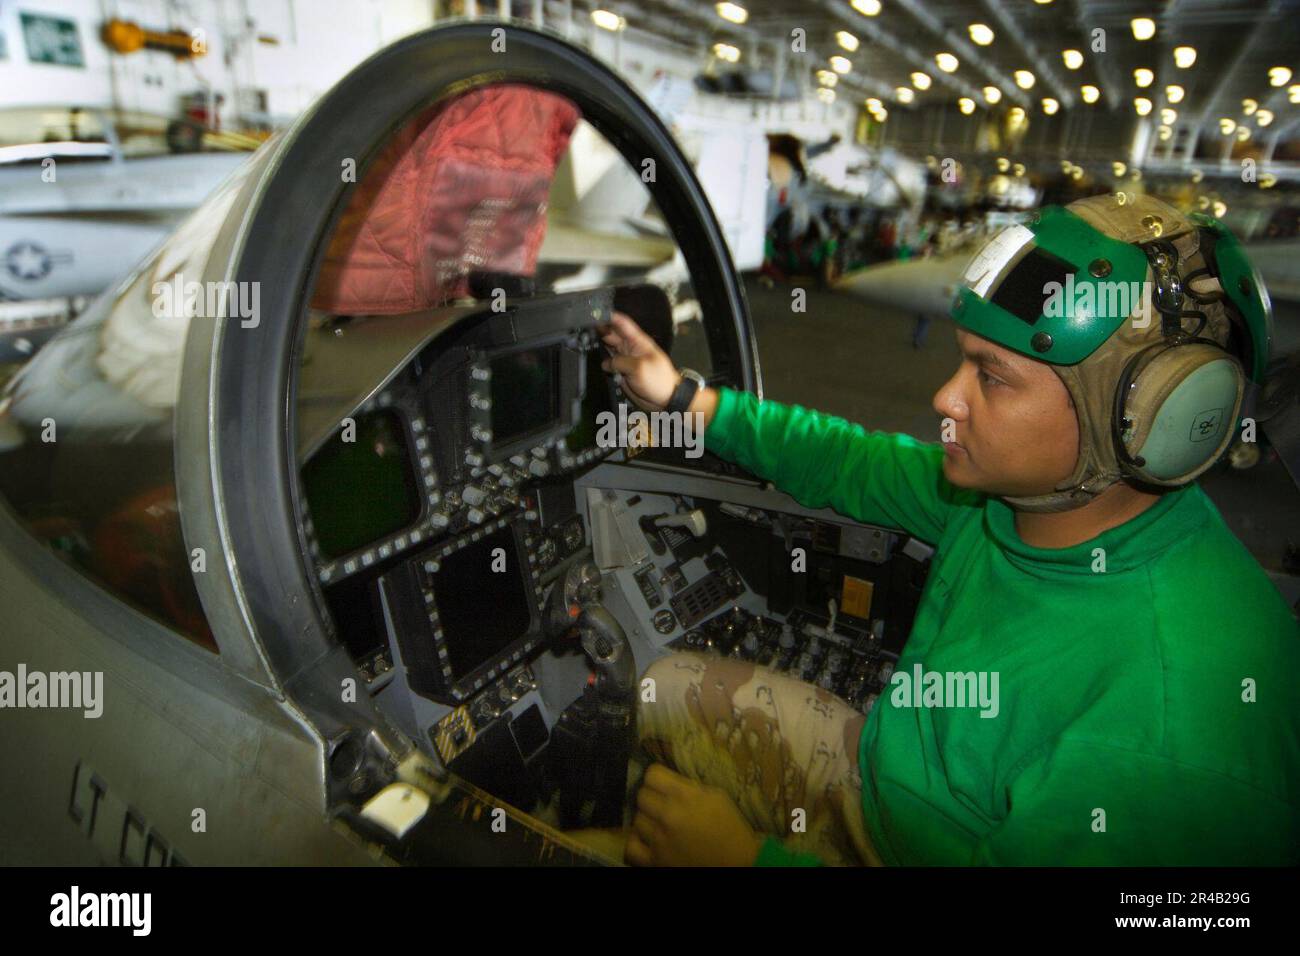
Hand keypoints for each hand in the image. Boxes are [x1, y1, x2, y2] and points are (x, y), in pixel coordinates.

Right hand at [598, 311, 679, 412]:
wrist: (665, 399)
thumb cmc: (660, 380)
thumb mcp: (639, 367)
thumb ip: (620, 362)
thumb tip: (607, 363)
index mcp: (638, 341)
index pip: (622, 323)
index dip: (610, 316)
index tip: (596, 314)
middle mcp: (630, 349)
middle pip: (611, 335)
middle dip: (600, 331)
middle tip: (586, 331)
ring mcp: (625, 360)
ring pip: (608, 350)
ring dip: (599, 348)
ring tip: (588, 345)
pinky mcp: (622, 372)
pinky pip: (609, 365)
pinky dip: (603, 365)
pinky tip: (597, 363)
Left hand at [625, 764, 764, 866]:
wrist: (739, 863)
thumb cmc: (730, 827)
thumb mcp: (716, 796)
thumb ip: (689, 786)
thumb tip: (667, 781)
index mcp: (684, 795)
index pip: (651, 774)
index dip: (657, 778)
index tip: (662, 784)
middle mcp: (668, 815)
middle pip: (641, 796)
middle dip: (652, 798)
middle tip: (663, 806)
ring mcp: (659, 840)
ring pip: (636, 819)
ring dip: (647, 821)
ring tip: (660, 825)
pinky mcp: (655, 861)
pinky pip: (630, 846)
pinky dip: (637, 842)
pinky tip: (649, 840)